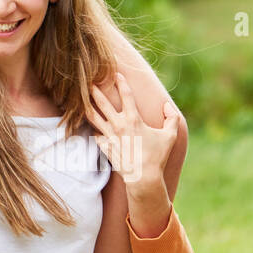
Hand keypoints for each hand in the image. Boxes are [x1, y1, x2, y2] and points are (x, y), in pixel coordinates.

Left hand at [87, 73, 180, 193]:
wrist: (143, 178)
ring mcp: (110, 137)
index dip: (121, 83)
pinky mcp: (105, 147)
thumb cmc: (157, 156)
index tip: (116, 74)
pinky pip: (96, 136)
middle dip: (95, 91)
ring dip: (87, 108)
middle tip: (88, 82)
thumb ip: (171, 119)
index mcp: (134, 120)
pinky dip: (94, 130)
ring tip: (80, 100)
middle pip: (102, 104)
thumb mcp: (170, 136)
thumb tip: (168, 106)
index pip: (126, 96)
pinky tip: (91, 126)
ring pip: (94, 118)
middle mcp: (119, 125)